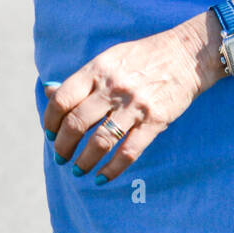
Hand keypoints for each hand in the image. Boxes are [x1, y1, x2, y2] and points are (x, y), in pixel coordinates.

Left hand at [42, 18, 221, 181]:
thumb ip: (82, 79)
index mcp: (98, 69)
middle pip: (77, 123)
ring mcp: (134, 105)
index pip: (63, 99)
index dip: (50, 120)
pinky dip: (112, 170)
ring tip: (78, 170)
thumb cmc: (143, 57)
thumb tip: (48, 91)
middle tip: (60, 156)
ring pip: (99, 141)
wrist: (186, 54)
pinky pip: (129, 152)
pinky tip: (102, 178)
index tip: (50, 132)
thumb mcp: (109, 59)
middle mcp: (113, 87)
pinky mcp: (155, 121)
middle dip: (63, 146)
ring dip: (84, 161)